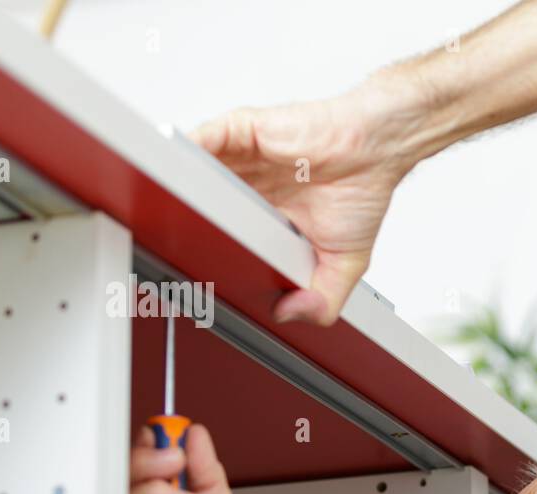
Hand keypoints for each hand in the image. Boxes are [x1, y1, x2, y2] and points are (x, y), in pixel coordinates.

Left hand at [190, 69, 428, 325]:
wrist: (375, 148)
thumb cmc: (362, 193)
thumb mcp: (346, 263)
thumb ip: (322, 297)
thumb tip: (290, 315)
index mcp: (268, 221)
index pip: (225, 240)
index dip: (208, 257)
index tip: (193, 281)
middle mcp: (251, 190)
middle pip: (199, 208)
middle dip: (181, 228)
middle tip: (172, 252)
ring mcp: (243, 163)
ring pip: (193, 175)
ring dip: (175, 192)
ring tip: (160, 216)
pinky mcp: (242, 134)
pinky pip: (201, 140)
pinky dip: (184, 155)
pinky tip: (174, 175)